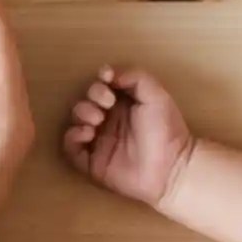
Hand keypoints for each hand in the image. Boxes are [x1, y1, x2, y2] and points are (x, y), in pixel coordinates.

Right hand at [62, 66, 194, 206]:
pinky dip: (72, 137)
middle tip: (106, 105)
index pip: (100, 87)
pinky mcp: (91, 162)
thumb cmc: (166, 129)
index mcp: (122, 105)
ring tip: (97, 121)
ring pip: (75, 121)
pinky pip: (70, 148)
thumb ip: (135, 76)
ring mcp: (98, 142)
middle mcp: (107, 121)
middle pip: (85, 101)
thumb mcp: (156, 95)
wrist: (171, 168)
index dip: (100, 82)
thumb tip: (107, 73)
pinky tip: (87, 134)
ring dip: (81, 114)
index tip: (108, 81)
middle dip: (91, 98)